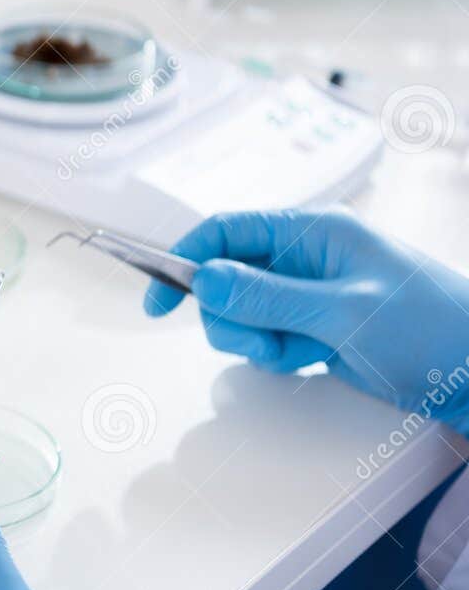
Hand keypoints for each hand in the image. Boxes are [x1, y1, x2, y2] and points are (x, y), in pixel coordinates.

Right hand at [146, 209, 468, 433]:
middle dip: (229, 316)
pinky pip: (263, 335)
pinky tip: (308, 359)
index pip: (225, 231)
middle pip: (223, 278)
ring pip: (238, 313)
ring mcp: (307, 292)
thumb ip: (265, 296)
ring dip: (252, 340)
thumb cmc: (431, 329)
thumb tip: (201, 279)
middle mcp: (304, 256)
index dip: (184, 260)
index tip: (158, 300)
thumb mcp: (343, 313)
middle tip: (262, 341)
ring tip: (296, 353)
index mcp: (313, 230)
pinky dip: (273, 353)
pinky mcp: (312, 325)